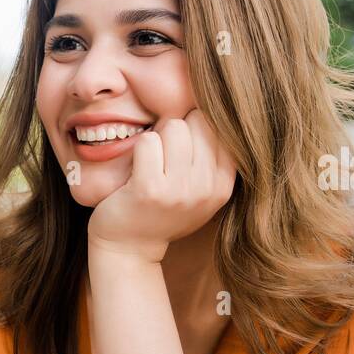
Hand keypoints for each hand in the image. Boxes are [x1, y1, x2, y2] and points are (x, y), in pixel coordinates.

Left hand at [86, 109, 236, 262]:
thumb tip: (219, 105)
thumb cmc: (162, 211)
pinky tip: (137, 170)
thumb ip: (213, 157)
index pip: (220, 127)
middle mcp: (207, 189)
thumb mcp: (200, 191)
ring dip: (157, 138)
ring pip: (174, 127)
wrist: (129, 248)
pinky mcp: (150, 190)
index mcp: (224, 185)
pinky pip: (148, 141)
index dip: (197, 129)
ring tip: (151, 164)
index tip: (182, 151)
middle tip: (163, 158)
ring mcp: (180, 190)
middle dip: (177, 131)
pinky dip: (139, 149)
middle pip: (198, 121)